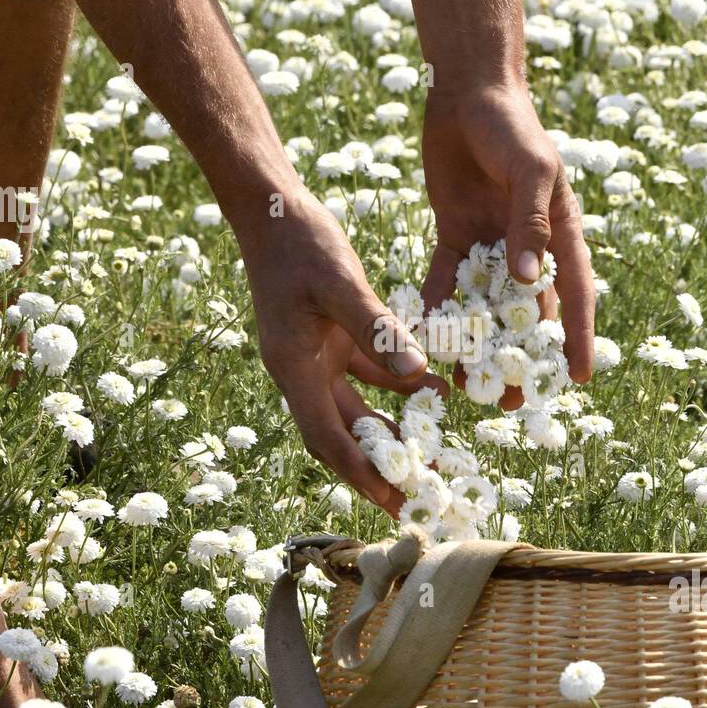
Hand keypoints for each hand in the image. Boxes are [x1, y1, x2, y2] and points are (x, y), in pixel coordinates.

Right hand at [233, 185, 443, 515]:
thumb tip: (418, 375)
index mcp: (294, 368)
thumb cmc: (299, 242)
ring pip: (357, 408)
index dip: (360, 472)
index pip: (327, 437)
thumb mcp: (340, 283)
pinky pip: (368, 372)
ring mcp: (316, 354)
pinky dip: (398, 386)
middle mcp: (303, 370)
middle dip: (377, 466)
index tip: (391, 501)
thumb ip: (377, 329)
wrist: (271, 206)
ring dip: (390, 432)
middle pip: (342, 433)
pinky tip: (434, 390)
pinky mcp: (332, 335)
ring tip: (430, 457)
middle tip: (415, 498)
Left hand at [421, 82, 594, 396]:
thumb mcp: (529, 171)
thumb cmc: (511, 125)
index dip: (575, 338)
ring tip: (462, 385)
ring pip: (484, 307)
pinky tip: (425, 340)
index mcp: (560, 233)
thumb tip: (528, 282)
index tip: (575, 379)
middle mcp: (527, 246)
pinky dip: (437, 310)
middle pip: (527, 315)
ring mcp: (489, 243)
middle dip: (519, 358)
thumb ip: (530, 224)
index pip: (574, 295)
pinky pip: (445, 282)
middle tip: (507, 401)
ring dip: (475, 345)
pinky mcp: (453, 235)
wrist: (465, 91)